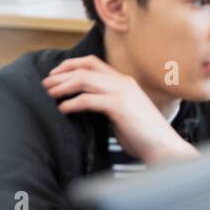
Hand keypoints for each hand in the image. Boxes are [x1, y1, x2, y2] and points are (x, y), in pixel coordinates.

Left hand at [42, 55, 195, 163]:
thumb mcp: (125, 113)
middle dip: (61, 74)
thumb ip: (108, 103)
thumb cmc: (144, 135)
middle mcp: (123, 82)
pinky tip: (62, 110)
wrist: (164, 147)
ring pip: (83, 80)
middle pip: (84, 68)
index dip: (71, 65)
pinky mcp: (118, 106)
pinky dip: (71, 103)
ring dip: (62, 86)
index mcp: (125, 81)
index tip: (55, 74)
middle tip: (45, 84)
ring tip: (49, 94)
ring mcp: (121, 92)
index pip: (93, 62)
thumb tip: (84, 104)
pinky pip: (87, 99)